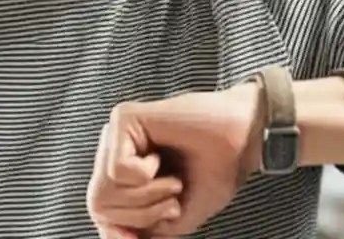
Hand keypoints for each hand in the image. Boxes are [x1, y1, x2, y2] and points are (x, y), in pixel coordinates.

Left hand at [86, 84, 263, 236]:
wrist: (245, 137)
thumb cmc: (217, 169)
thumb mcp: (174, 216)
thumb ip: (142, 231)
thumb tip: (111, 236)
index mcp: (123, 169)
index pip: (100, 211)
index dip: (118, 231)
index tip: (142, 233)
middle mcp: (114, 148)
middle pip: (98, 204)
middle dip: (140, 215)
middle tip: (173, 199)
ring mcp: (115, 132)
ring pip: (104, 190)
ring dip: (147, 197)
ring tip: (173, 181)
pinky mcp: (122, 117)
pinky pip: (116, 170)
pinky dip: (146, 177)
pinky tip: (162, 158)